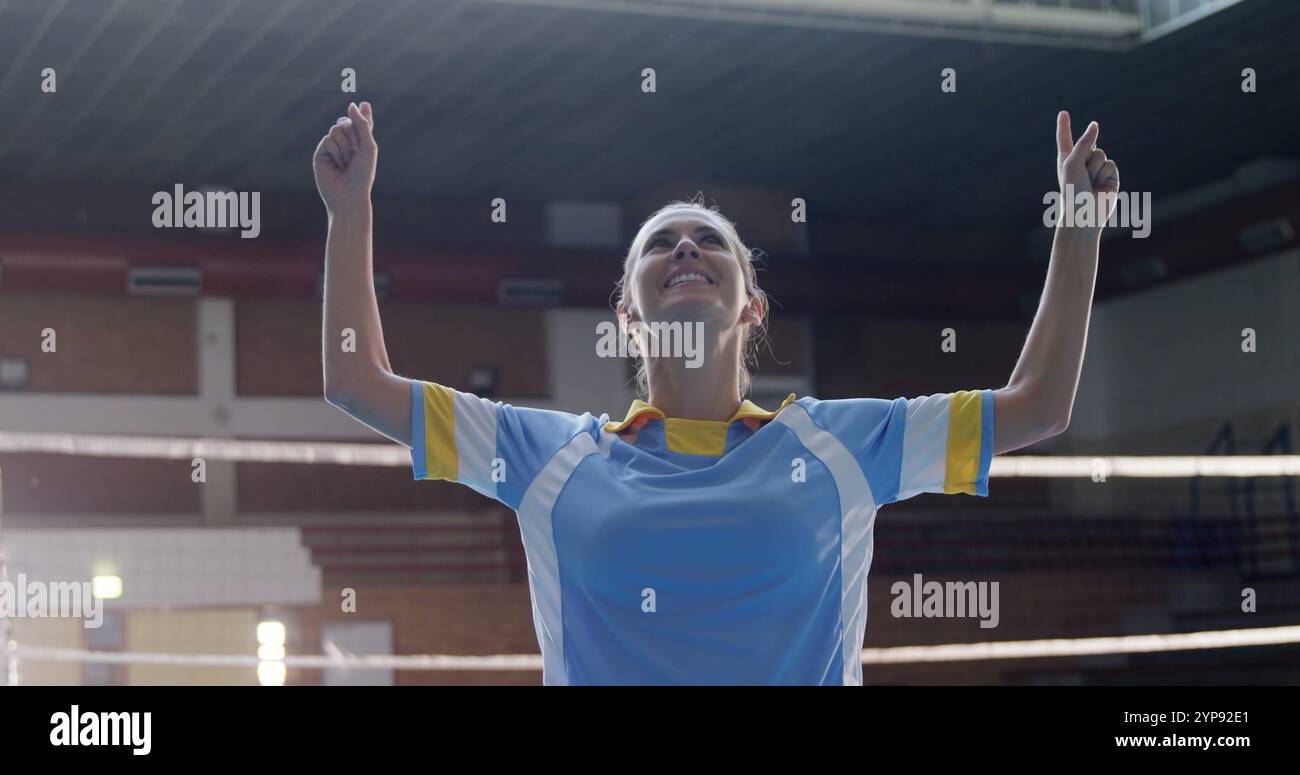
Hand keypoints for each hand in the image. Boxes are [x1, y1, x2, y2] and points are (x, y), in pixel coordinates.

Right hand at [314, 101, 376, 212]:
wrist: (348, 194)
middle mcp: (346, 143)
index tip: (365, 104)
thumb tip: (351, 105)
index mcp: (361, 143)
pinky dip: (336, 150)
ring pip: (336, 129)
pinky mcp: (321, 153)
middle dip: (353, 135)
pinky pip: (327, 139)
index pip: (361, 124)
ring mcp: (333, 148)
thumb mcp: (368, 147)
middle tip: (356, 153)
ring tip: (347, 162)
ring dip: (345, 146)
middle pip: (346, 122)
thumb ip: (362, 124)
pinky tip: (338, 164)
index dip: (362, 115)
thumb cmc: (362, 174)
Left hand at [1056, 111, 1119, 228]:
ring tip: (1089, 183)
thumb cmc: (1072, 192)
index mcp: (1066, 160)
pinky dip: (1104, 174)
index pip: (1065, 139)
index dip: (1064, 126)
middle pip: (1089, 144)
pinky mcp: (1110, 176)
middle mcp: (1082, 162)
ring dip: (1094, 168)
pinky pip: (1111, 165)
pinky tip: (1100, 186)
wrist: (1085, 214)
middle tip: (1081, 177)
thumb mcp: (1073, 164)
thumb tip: (1094, 125)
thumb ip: (1083, 143)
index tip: (1063, 113)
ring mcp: (1096, 169)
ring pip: (1101, 154)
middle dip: (1085, 157)